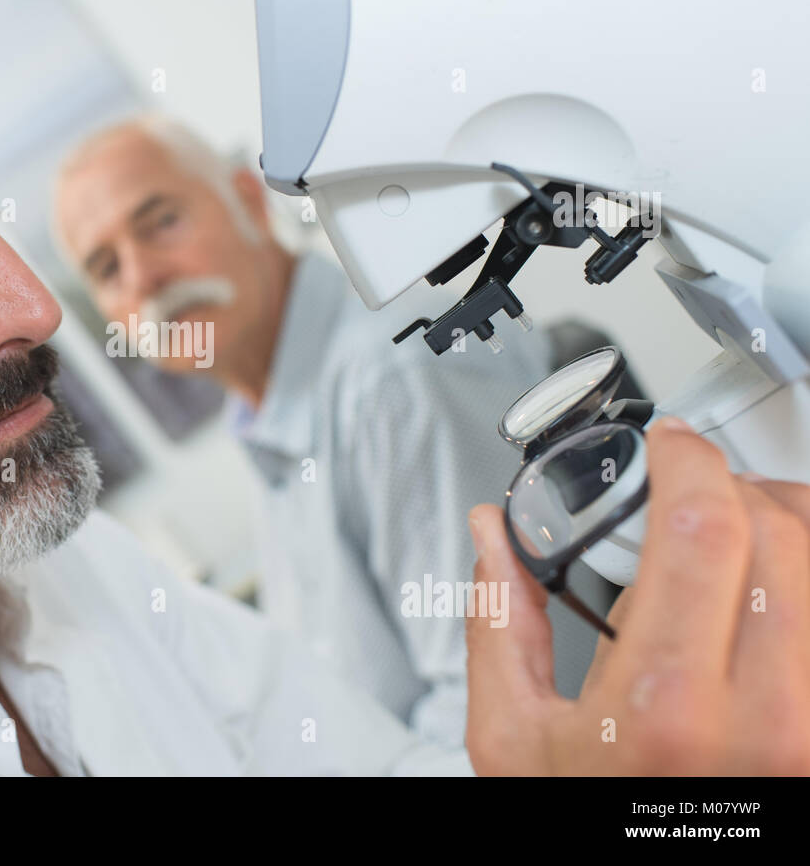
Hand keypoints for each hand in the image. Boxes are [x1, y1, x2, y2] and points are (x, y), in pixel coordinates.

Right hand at [464, 417, 809, 774]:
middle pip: (779, 534)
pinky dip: (804, 580)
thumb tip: (495, 534)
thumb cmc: (587, 826)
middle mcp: (767, 722)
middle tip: (686, 496)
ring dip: (781, 528)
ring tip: (730, 541)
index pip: (704, 528)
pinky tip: (768, 589)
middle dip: (730, 488)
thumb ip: (498, 619)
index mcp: (664, 709)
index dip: (686, 461)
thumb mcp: (511, 740)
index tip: (668, 448)